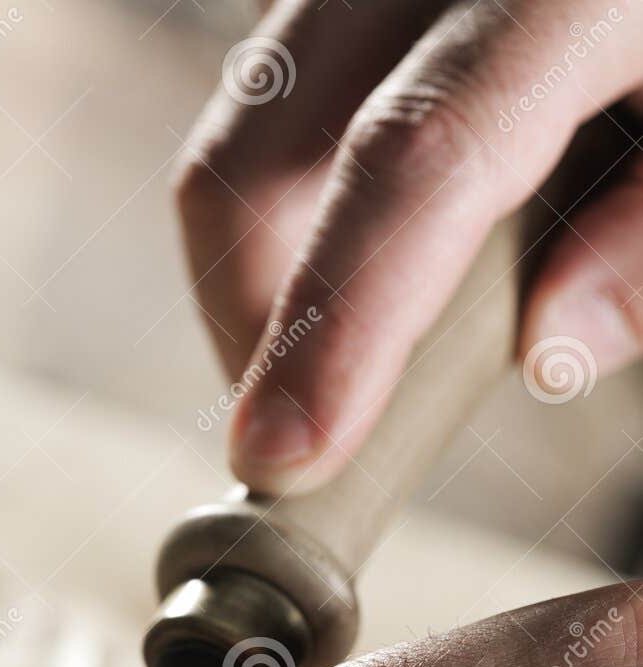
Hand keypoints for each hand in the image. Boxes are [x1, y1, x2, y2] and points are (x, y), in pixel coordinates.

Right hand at [176, 0, 642, 492]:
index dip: (340, 317)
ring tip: (339, 347)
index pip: (420, 154)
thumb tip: (548, 349)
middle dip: (255, 317)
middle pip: (267, 144)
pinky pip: (273, 85)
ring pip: (245, 123)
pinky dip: (289, 192)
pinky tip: (354, 244)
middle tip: (306, 430)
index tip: (288, 455)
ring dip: (261, 266)